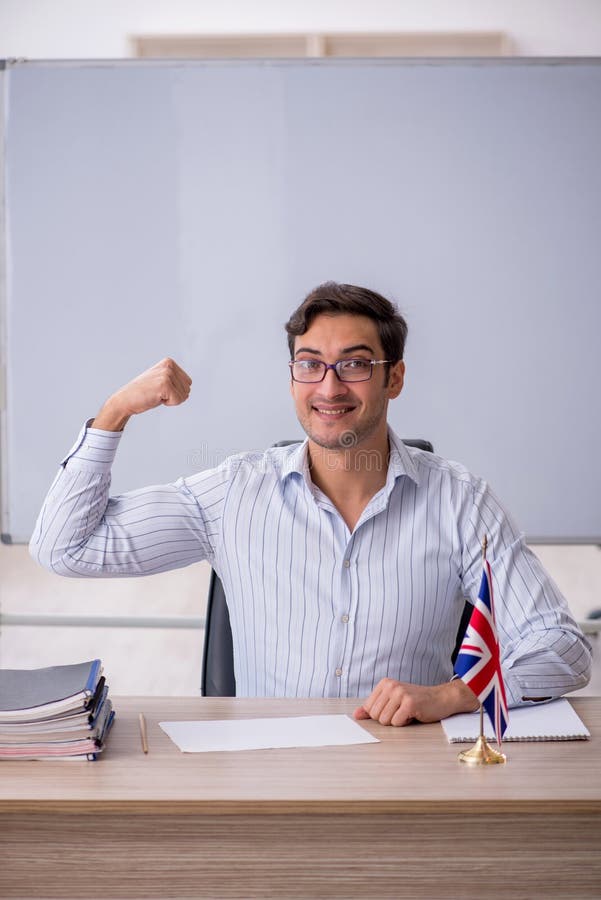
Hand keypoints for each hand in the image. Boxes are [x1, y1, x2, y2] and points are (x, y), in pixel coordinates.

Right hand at [92, 358, 191, 430]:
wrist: (125, 400)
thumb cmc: (143, 393)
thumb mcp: (161, 380)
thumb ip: (175, 379)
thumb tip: (189, 386)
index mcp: (169, 362)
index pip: (188, 382)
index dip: (176, 390)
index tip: (160, 389)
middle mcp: (168, 365)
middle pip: (188, 388)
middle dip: (175, 395)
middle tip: (158, 393)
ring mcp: (166, 374)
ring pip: (184, 395)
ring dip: (171, 399)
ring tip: (156, 395)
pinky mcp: (165, 385)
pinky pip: (178, 400)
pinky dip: (168, 403)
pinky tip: (156, 398)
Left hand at [353, 677, 478, 726]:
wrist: (440, 698)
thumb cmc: (416, 701)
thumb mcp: (392, 701)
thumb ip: (373, 707)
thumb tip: (356, 715)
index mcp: (384, 683)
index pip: (368, 708)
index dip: (380, 715)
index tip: (393, 709)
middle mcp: (391, 686)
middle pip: (376, 715)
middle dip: (388, 719)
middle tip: (401, 711)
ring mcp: (400, 693)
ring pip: (385, 720)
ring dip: (397, 721)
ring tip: (407, 712)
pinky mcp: (410, 703)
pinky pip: (397, 723)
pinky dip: (405, 723)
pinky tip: (413, 714)